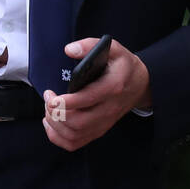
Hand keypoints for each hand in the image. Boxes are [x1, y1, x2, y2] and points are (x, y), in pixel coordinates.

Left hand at [41, 37, 150, 151]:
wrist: (140, 84)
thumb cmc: (123, 66)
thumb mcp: (113, 49)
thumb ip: (90, 45)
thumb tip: (69, 50)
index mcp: (113, 87)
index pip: (89, 99)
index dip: (67, 102)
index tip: (52, 97)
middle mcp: (108, 109)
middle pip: (78, 122)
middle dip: (56, 113)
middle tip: (49, 98)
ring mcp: (103, 123)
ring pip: (74, 135)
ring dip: (55, 124)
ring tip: (49, 108)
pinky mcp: (98, 130)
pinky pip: (75, 143)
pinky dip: (58, 136)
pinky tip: (52, 122)